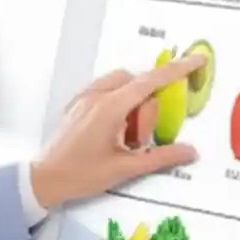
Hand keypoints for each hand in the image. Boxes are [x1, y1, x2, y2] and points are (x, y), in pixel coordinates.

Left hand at [30, 53, 207, 209]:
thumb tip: (191, 152)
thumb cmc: (82, 175)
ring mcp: (85, 97)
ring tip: (124, 137)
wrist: (42, 180)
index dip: (177, 70)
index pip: (151, 81)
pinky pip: (107, 89)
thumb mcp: (125, 169)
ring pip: (123, 84)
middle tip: (136, 142)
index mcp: (110, 108)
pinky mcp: (77, 103)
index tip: (197, 60)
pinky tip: (113, 130)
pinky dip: (119, 103)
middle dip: (146, 112)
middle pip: (139, 86)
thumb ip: (161, 157)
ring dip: (133, 106)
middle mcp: (97, 95)